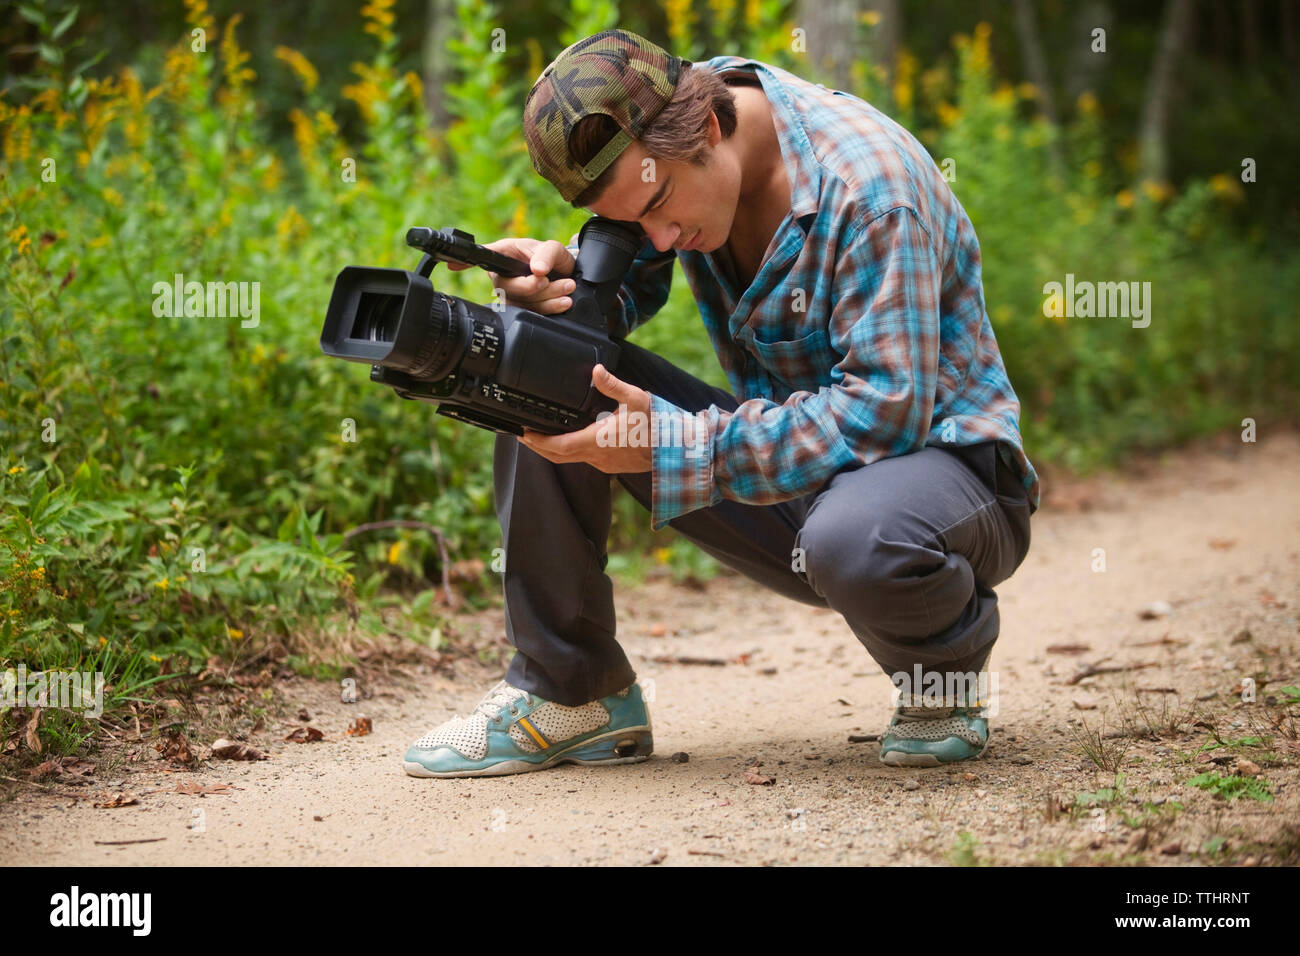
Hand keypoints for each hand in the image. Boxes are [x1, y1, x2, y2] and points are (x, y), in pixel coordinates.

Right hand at [447, 237, 576, 314]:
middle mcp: (500, 277)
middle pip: (508, 288)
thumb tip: (538, 270)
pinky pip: (532, 315)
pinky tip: (563, 301)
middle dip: (536, 287)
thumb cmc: (551, 258)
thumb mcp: (552, 248)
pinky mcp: (522, 311)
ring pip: (523, 303)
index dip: (463, 261)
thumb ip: (546, 255)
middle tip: (557, 280)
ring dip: (549, 298)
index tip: (451, 263)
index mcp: (501, 255)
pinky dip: (551, 308)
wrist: (567, 276)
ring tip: (568, 286)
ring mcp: (510, 296)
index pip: (479, 257)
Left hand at [518, 364, 652, 473]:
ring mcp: (604, 464)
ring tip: (542, 438)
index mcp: (597, 440)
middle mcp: (597, 456)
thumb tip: (596, 369)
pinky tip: (572, 440)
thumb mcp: (635, 398)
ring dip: (554, 450)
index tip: (524, 434)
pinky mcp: (611, 466)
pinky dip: (571, 452)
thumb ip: (613, 384)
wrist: (676, 448)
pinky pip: (584, 460)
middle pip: (558, 456)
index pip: (558, 446)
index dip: (538, 441)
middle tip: (524, 437)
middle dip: (539, 447)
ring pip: (571, 460)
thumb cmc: (657, 424)